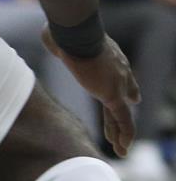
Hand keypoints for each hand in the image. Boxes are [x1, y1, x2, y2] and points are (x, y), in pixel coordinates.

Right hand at [45, 29, 139, 156]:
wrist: (76, 33)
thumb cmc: (66, 31)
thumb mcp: (62, 37)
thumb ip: (59, 41)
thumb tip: (49, 36)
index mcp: (109, 58)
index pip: (122, 78)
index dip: (125, 90)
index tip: (131, 99)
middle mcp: (119, 72)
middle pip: (125, 98)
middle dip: (122, 114)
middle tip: (123, 130)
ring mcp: (118, 84)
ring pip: (122, 113)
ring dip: (121, 131)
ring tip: (121, 148)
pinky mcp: (114, 95)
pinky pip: (123, 119)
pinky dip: (124, 134)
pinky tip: (122, 147)